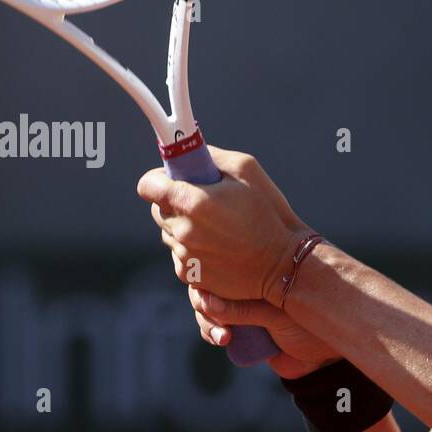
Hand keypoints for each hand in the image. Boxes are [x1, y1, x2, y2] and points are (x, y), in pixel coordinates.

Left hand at [136, 146, 309, 302]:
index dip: (159, 179)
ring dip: (185, 227)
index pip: (147, 185)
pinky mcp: (190, 276)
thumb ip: (212, 156)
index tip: (173, 180)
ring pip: (169, 233)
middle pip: (157, 209)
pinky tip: (219, 248)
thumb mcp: (247, 170)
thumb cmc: (270, 214)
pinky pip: (180, 255)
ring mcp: (185, 256)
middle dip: (175, 203)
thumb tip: (192, 156)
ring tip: (218, 229)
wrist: (284, 264)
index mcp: (192, 201)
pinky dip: (193, 250)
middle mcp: (183, 230)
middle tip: (205, 204)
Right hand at [189, 285, 340, 378]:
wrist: (326, 356)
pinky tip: (221, 338)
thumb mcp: (275, 314)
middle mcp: (249, 287)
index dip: (206, 279)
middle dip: (204, 304)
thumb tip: (205, 302)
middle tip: (208, 313)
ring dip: (208, 322)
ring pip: (211, 311)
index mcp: (259, 273)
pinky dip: (214, 334)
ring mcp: (244, 310)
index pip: (223, 268)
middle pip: (211, 288)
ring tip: (222, 335)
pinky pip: (218, 330)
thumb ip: (243, 309)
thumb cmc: (309, 325)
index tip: (202, 292)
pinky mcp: (243, 332)